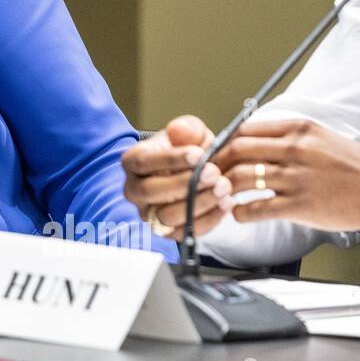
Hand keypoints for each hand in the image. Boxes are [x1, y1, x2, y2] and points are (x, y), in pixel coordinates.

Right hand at [121, 115, 234, 240]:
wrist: (199, 173)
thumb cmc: (189, 150)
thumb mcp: (190, 132)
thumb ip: (186, 128)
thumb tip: (178, 130)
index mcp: (133, 161)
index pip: (144, 161)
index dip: (171, 159)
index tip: (199, 155)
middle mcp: (134, 190)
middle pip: (151, 192)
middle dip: (186, 183)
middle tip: (214, 172)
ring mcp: (149, 214)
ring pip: (168, 216)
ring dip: (199, 203)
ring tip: (224, 188)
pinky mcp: (167, 232)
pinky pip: (185, 232)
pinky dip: (209, 219)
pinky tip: (226, 203)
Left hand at [210, 118, 359, 232]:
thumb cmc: (356, 167)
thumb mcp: (321, 138)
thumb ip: (287, 137)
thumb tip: (250, 141)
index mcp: (298, 129)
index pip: (244, 130)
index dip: (223, 143)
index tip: (215, 153)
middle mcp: (294, 149)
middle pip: (235, 151)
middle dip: (214, 164)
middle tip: (206, 175)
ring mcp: (296, 178)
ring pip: (240, 178)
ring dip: (222, 188)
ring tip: (219, 195)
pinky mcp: (300, 205)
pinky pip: (256, 208)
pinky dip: (240, 212)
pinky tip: (238, 214)